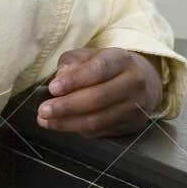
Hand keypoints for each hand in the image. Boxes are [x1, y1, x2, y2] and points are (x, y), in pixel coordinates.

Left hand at [36, 47, 163, 136]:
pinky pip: (100, 131)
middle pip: (98, 98)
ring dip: (67, 123)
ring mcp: (134, 106)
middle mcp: (133, 83)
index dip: (75, 80)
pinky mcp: (131, 125)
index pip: (99, 69)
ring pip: (98, 120)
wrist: (143, 84)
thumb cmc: (107, 68)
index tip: (52, 88)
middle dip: (67, 106)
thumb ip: (72, 62)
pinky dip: (77, 129)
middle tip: (43, 110)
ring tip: (45, 120)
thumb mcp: (90, 56)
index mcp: (122, 59)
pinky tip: (62, 125)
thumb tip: (60, 80)